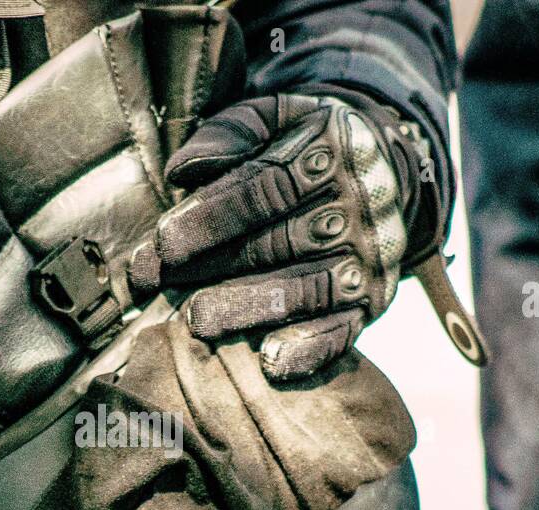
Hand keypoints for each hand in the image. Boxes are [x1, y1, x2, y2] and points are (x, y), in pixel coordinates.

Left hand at [131, 92, 420, 380]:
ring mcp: (369, 256)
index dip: (212, 216)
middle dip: (211, 265)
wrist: (382, 169)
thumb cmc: (301, 145)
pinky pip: (343, 329)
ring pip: (306, 289)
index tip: (164, 241)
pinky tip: (271, 363)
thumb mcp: (272, 118)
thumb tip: (181, 171)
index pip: (265, 187)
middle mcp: (358, 204)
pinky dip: (310, 349)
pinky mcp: (373, 299)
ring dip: (248, 308)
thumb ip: (229, 134)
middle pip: (276, 242)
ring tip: (197, 321)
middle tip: (157, 283)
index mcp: (331, 150)